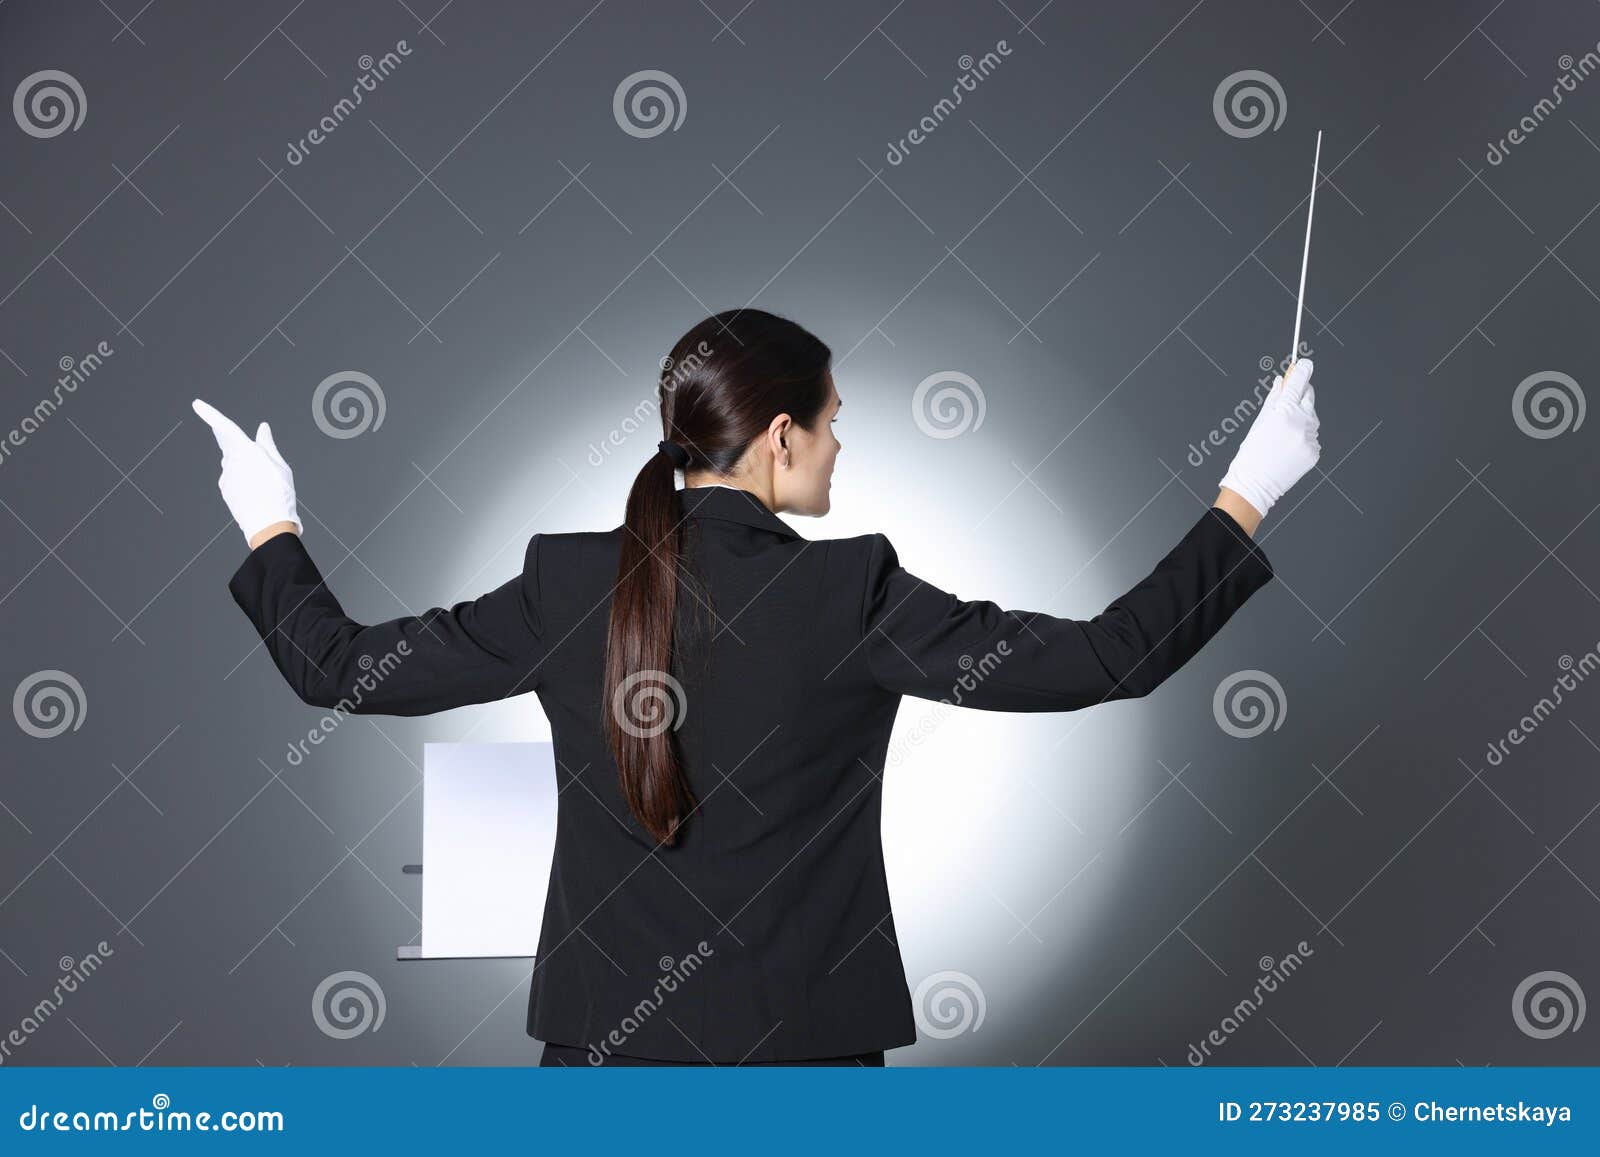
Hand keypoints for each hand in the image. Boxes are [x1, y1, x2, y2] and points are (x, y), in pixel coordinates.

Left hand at [191, 399, 301, 545]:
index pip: (225, 427)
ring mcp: (226, 477)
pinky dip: (242, 477)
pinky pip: (232, 477)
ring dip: (241, 462)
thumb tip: (263, 428)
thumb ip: (267, 444)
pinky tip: (255, 487)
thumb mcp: (280, 465)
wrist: (269, 525)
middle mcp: (231, 462)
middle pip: (226, 443)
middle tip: (218, 426)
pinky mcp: (225, 490)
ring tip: (261, 474)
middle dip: (223, 434)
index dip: (210, 414)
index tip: (197, 404)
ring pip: (232, 462)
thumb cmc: (280, 494)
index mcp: (246, 451)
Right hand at [1217, 358, 1319, 521]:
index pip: (1299, 382)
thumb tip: (1282, 380)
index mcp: (1283, 412)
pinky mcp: (1314, 451)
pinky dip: (1303, 437)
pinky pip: (1312, 436)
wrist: (1255, 485)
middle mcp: (1300, 423)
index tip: (1305, 363)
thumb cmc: (1251, 452)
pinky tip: (1289, 446)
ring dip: (1302, 419)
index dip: (1303, 370)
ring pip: (1312, 418)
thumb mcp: (1258, 421)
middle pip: (1309, 397)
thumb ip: (1273, 398)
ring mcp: (1310, 438)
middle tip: (1289, 402)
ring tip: (1283, 435)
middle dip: (1301, 395)